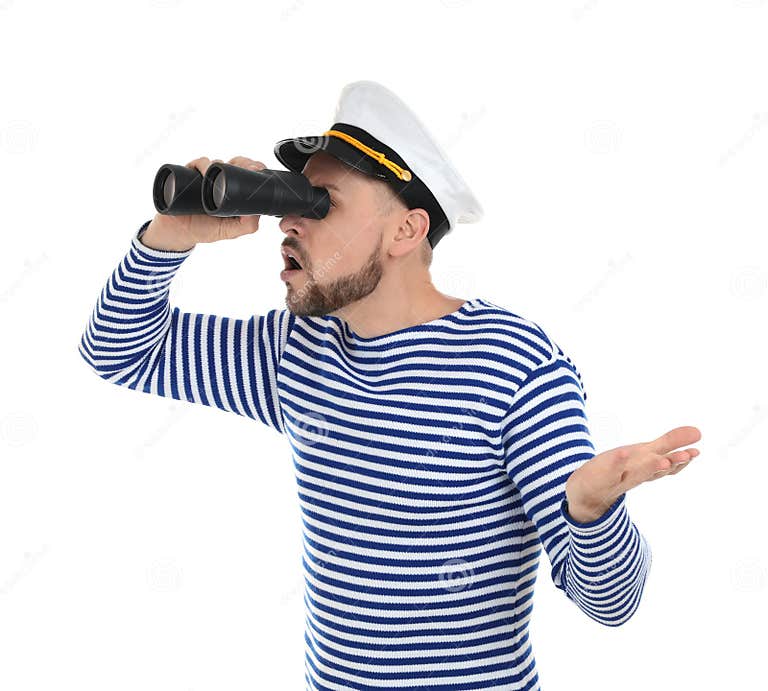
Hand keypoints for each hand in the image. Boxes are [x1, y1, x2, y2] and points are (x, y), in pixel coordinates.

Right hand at [144, 155, 266, 250]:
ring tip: (225, 171)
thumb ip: (246, 226)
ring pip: (218, 162)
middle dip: (244, 162)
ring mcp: (206, 177)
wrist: (177, 231)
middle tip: (248, 167)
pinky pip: (198, 163)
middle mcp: (222, 182)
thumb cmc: (204, 230)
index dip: (254, 170)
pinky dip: (204, 164)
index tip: (257, 170)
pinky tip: (206, 173)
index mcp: (234, 193)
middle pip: (236, 164)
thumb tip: (257, 212)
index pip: (248, 176)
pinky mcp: (191, 174)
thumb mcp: (229, 232)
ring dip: (223, 164)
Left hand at [565, 425, 701, 521]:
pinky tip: (622, 453)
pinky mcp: (598, 475)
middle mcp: (634, 476)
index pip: (666, 466)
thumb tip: (698, 431)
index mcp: (645, 470)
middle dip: (669, 464)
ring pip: (635, 474)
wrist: (587, 495)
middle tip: (686, 456)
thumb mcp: (644, 454)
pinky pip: (608, 470)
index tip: (695, 452)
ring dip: (649, 467)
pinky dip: (616, 463)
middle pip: (653, 471)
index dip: (680, 461)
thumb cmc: (620, 471)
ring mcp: (616, 477)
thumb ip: (670, 443)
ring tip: (662, 459)